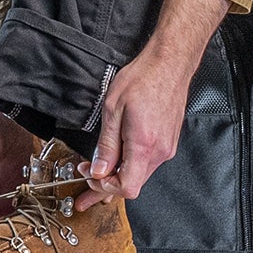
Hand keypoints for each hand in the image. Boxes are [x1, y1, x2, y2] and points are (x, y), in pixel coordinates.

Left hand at [77, 0, 228, 209]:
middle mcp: (159, 152)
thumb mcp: (113, 109)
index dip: (104, 187)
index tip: (88, 176)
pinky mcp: (168, 142)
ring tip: (97, 172)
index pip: (127, 187)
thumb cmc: (142, 79)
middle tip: (84, 185)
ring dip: (117, 175)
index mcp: (144, 145)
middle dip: (105, 186)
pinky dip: (129, 165)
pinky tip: (117, 159)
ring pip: (139, 174)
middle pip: (132, 184)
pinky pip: (147, 162)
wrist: (169, 64)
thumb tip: (98, 171)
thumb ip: (107, 145)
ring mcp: (166, 148)